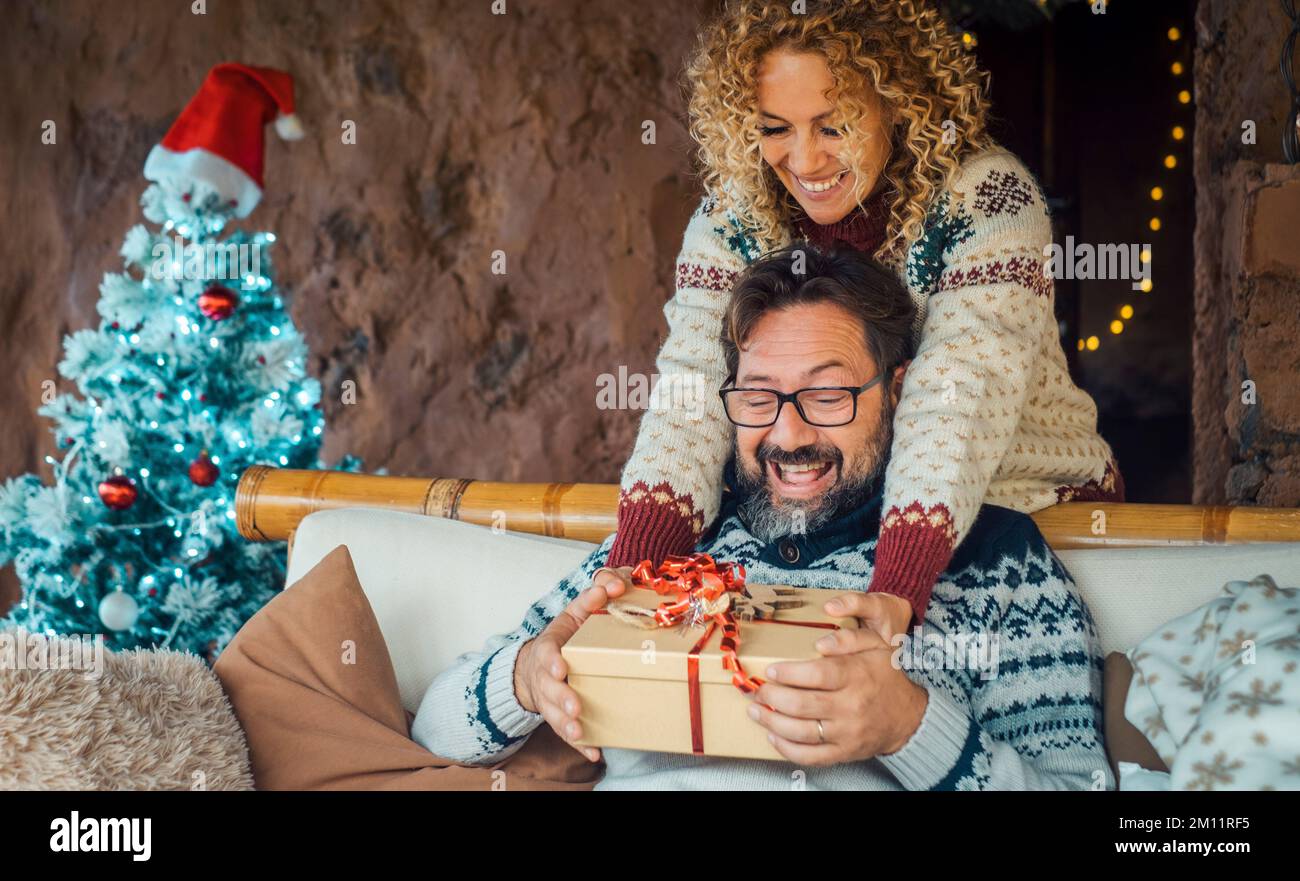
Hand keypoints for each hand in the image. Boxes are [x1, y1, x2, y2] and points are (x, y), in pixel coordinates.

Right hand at [513, 566, 631, 761]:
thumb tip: (611, 586)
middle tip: (576, 705)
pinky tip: (594, 753)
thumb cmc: (566, 637)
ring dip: (568, 725)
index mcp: (549, 649)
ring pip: (556, 715)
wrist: (539, 665)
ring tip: (581, 732)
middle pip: (550, 689)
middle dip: (561, 698)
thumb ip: (591, 598)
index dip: (552, 661)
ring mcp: (551, 700)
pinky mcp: (562, 717)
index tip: (561, 668)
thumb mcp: (575, 614)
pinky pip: (569, 735)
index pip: (546, 653)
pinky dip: (581, 745)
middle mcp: (547, 677)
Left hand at [746, 592, 928, 766]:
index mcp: (856, 676)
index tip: (770, 670)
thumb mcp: (875, 646)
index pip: (816, 675)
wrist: (907, 717)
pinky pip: (810, 756)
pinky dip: (786, 749)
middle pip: (801, 704)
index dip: (788, 673)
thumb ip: (848, 638)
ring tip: (755, 711)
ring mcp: (846, 733)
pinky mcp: (844, 753)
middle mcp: (850, 706)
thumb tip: (820, 642)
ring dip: (771, 722)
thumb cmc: (885, 677)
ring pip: (800, 732)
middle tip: (758, 690)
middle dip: (771, 697)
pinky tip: (773, 736)